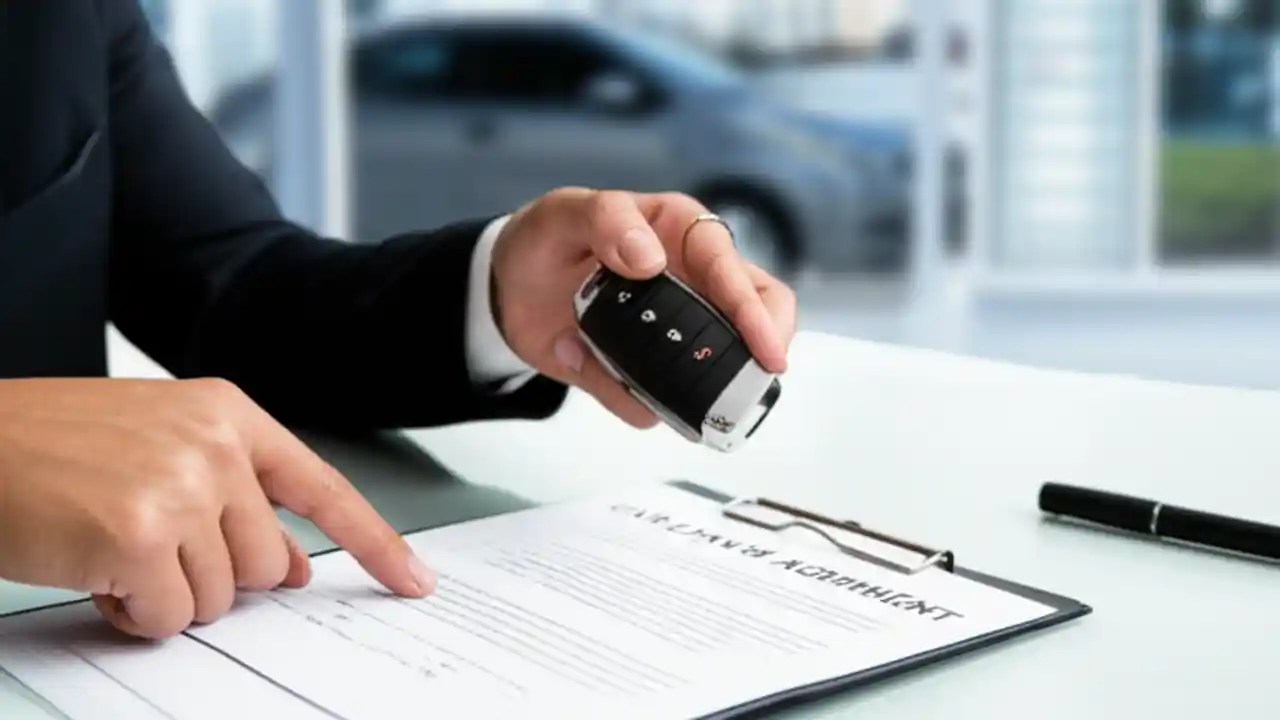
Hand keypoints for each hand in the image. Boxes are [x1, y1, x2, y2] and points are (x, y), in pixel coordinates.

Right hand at [0, 378, 431, 638]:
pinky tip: (95, 570)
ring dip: (167, 594)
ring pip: (222, 598)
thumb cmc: (55, 447)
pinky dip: (132, 613)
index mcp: (229, 414)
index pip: (323, 487)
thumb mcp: (163, 452)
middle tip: (148, 544)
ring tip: (113, 547)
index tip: (414, 580)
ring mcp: (182, 487)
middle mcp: (216, 444)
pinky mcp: (139, 535)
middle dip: (213, 575)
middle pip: (270, 564)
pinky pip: (170, 618)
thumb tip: (294, 568)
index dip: (374, 541)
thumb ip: (239, 502)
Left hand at [491, 188, 796, 427]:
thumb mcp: (565, 214)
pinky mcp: (647, 368)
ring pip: (718, 365)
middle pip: (755, 316)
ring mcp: (676, 329)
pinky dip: (642, 404)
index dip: (755, 310)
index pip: (733, 268)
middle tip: (754, 384)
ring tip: (694, 402)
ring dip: (709, 388)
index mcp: (681, 233)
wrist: (507, 287)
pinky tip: (628, 398)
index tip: (767, 349)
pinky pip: (658, 398)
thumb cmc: (548, 236)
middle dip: (760, 352)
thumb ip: (606, 222)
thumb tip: (650, 259)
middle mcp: (692, 281)